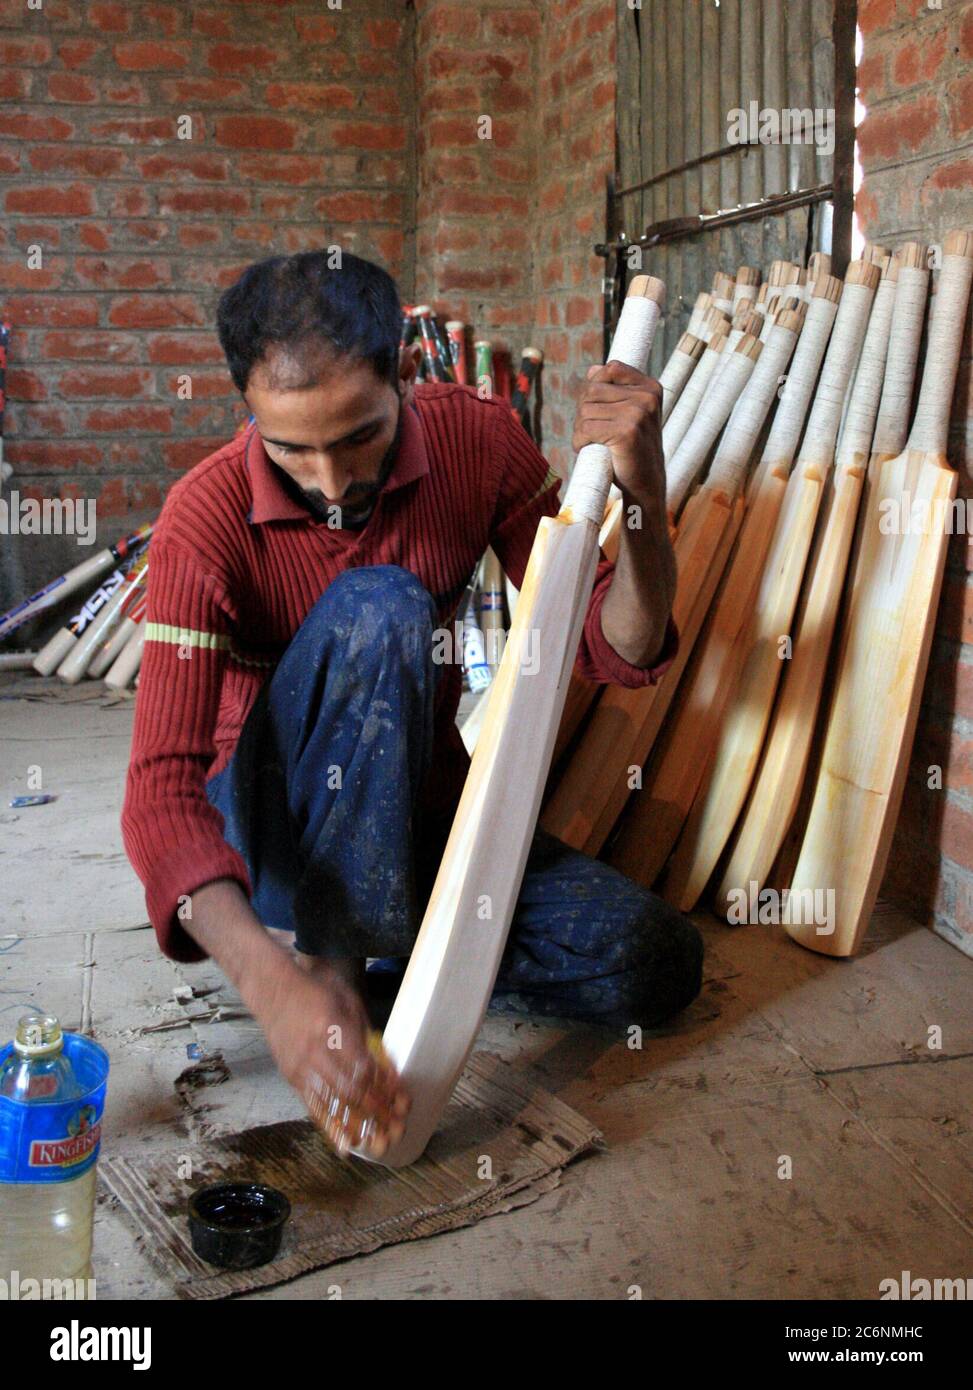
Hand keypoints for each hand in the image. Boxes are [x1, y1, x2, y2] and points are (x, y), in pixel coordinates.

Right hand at [254, 957, 409, 1158]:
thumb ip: (365, 1034)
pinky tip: (347, 1142)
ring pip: (331, 1103)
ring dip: (358, 1123)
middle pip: (349, 1090)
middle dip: (377, 1110)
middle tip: (397, 1122)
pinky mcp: (291, 1077)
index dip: (384, 1086)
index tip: (400, 1095)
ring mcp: (300, 1067)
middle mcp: (314, 1051)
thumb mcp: (348, 1001)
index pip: (362, 1068)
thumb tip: (385, 1066)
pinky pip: (313, 1106)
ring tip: (379, 1138)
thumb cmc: (315, 990)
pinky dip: (332, 1125)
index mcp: (331, 1028)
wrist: (273, 989)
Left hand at [573, 360, 665, 512]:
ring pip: (586, 409)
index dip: (595, 387)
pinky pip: (586, 428)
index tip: (598, 410)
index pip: (611, 368)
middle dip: (584, 411)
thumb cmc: (633, 449)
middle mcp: (647, 397)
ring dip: (580, 428)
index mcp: (652, 388)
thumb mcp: (629, 414)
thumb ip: (614, 390)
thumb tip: (593, 370)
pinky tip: (585, 449)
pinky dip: (579, 441)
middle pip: (593, 389)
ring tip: (591, 442)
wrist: (646, 484)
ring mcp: (638, 413)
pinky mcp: (626, 432)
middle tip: (590, 432)